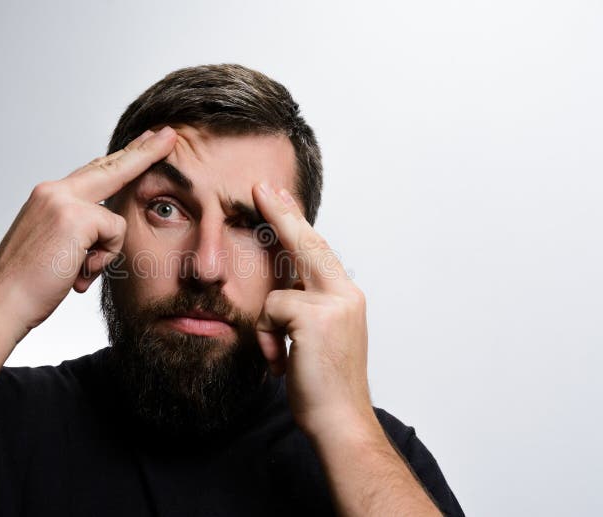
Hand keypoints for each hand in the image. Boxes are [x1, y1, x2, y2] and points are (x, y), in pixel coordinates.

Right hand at [0, 126, 176, 334]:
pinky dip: (102, 259)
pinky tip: (75, 271)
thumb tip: (102, 229)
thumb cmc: (26, 284)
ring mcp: (64, 200)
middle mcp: (54, 191)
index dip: (121, 158)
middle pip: (111, 167)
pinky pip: (115, 234)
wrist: (2, 303)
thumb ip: (77, 229)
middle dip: (144, 152)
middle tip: (168, 135)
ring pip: (114, 219)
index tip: (143, 141)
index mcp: (48, 196)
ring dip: (102, 253)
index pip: (93, 171)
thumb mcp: (53, 247)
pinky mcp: (75, 217)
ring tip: (73, 270)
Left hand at [253, 183, 373, 435]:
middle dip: (282, 215)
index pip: (318, 249)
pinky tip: (284, 363)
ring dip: (272, 329)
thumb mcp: (319, 338)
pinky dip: (270, 340)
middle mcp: (345, 294)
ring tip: (286, 358)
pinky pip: (271, 312)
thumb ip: (307, 306)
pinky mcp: (315, 317)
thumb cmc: (326, 385)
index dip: (296, 222)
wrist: (341, 422)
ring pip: (279, 291)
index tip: (278, 196)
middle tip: (261, 187)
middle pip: (307, 245)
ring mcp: (334, 304)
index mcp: (347, 297)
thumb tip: (284, 287)